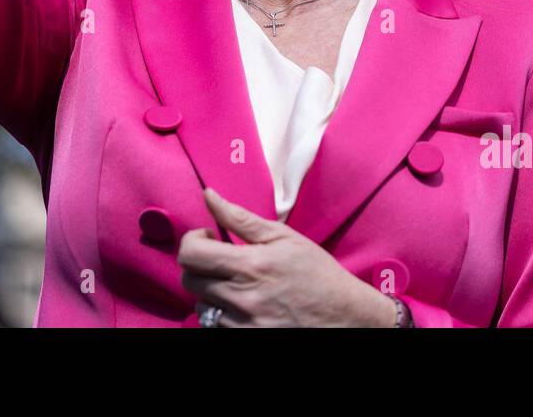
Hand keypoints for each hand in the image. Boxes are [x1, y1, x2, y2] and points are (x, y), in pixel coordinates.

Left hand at [177, 188, 396, 326]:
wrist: (343, 315)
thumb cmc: (315, 272)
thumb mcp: (282, 237)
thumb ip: (239, 218)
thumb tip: (208, 195)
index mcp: (251, 265)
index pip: (191, 254)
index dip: (193, 241)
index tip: (210, 238)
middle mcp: (242, 298)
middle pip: (189, 280)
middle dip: (200, 264)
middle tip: (221, 259)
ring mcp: (242, 324)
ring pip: (200, 304)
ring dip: (210, 291)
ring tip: (235, 283)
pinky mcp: (245, 338)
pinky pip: (213, 325)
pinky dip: (221, 312)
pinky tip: (241, 304)